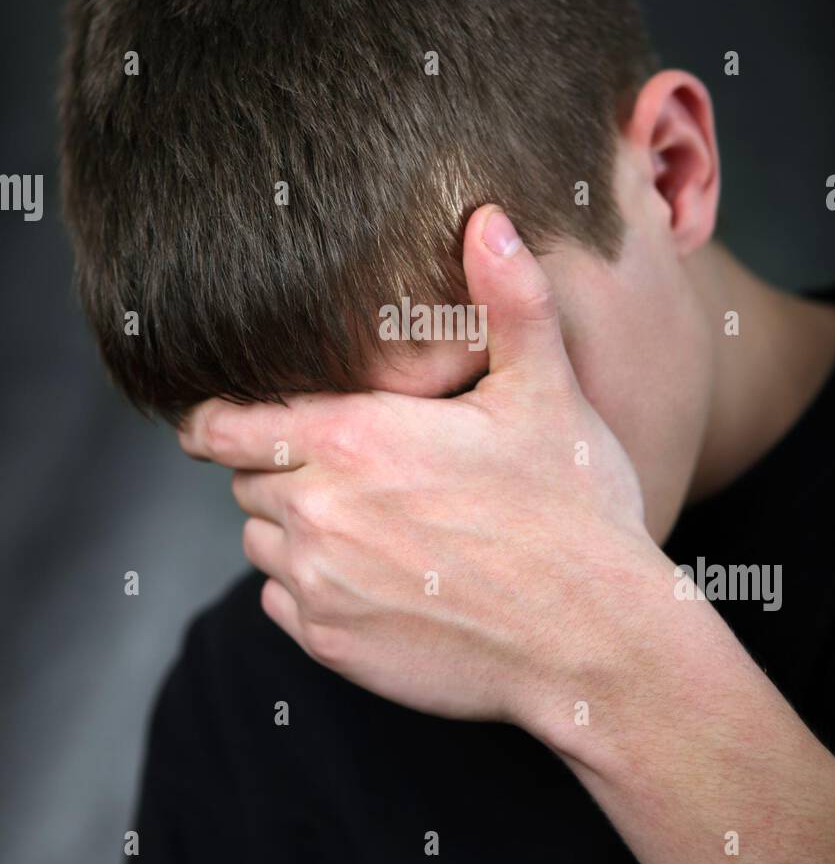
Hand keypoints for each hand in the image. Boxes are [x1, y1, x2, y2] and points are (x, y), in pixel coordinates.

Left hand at [179, 206, 674, 764]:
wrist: (594, 642)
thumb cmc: (574, 512)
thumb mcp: (547, 394)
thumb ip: (509, 301)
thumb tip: (488, 218)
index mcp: (353, 440)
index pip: (226, 426)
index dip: (211, 418)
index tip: (211, 418)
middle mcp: (318, 513)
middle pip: (246, 481)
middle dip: (279, 467)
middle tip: (345, 465)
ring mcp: (321, 586)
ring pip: (261, 542)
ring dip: (291, 526)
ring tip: (363, 520)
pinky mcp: (333, 645)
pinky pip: (282, 603)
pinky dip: (308, 586)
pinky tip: (371, 575)